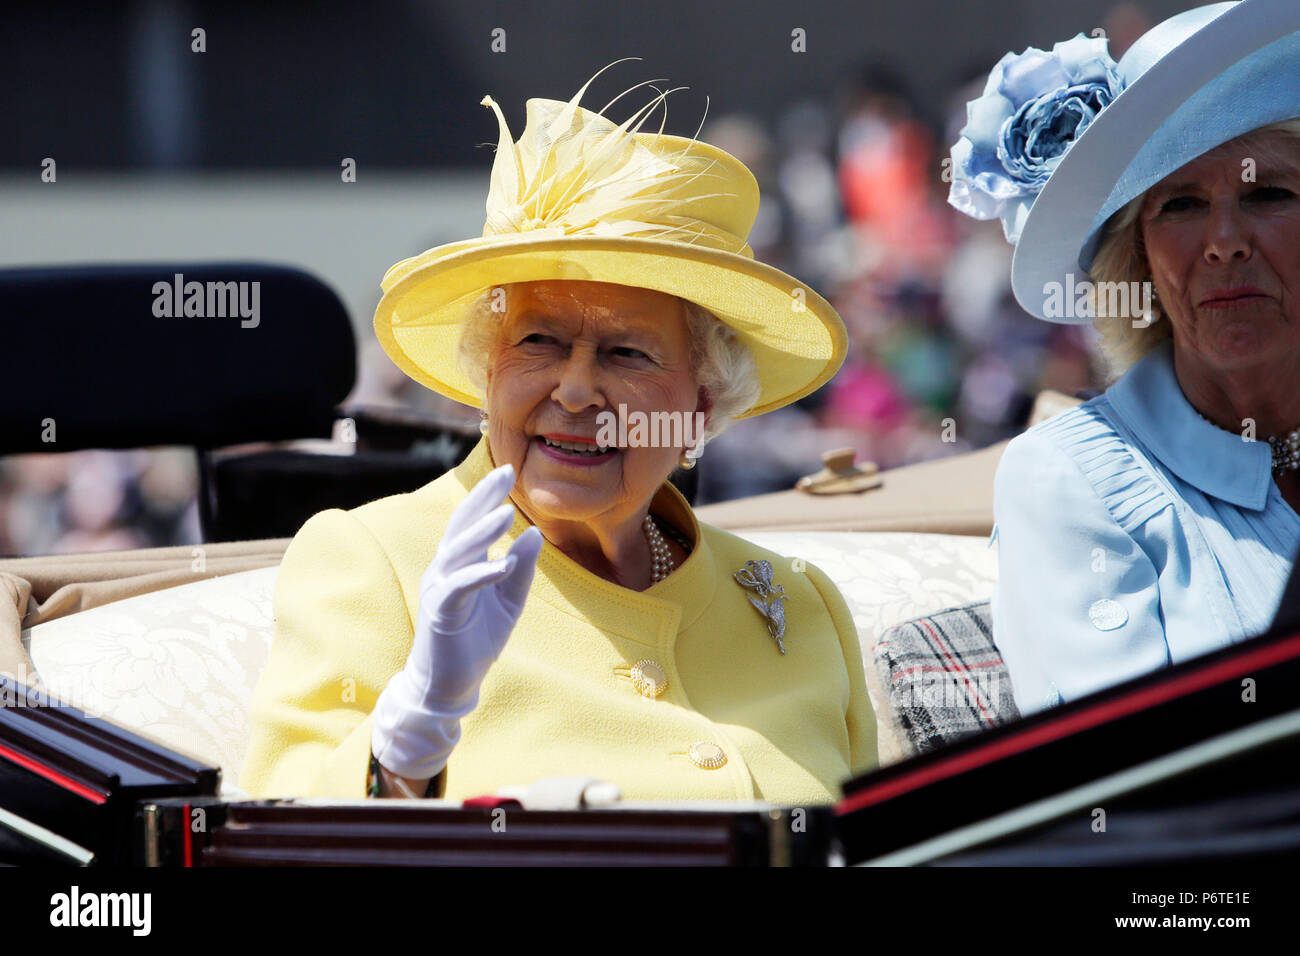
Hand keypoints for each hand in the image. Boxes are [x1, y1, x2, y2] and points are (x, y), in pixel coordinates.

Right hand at [372, 464, 543, 780]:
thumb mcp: (509, 602)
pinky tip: (503, 564)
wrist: (452, 685)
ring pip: (458, 552)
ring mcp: (440, 590)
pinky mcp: (441, 614)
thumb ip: (520, 569)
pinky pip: (460, 588)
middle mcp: (445, 569)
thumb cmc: (478, 640)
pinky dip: (481, 574)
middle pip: (461, 525)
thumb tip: (534, 534)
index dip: (488, 495)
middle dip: (483, 498)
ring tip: (506, 514)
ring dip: (482, 532)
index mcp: (460, 563)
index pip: (472, 521)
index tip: (510, 470)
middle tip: (505, 473)